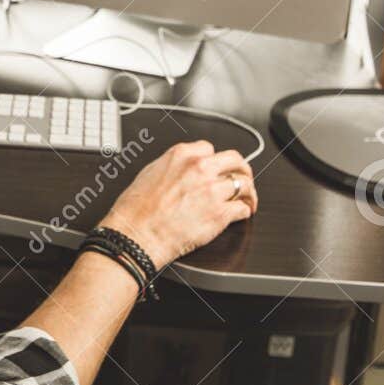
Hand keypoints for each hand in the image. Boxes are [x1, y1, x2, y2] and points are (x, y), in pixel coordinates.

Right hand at [97, 141, 256, 266]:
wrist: (136, 235)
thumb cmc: (136, 210)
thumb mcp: (150, 173)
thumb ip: (173, 166)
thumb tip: (184, 170)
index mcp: (182, 155)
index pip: (210, 149)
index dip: (214, 161)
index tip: (217, 168)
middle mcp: (201, 168)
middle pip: (235, 161)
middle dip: (241, 170)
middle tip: (243, 178)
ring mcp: (213, 190)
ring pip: (244, 184)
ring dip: (247, 192)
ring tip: (247, 199)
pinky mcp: (220, 213)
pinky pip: (242, 208)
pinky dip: (244, 212)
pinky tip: (241, 214)